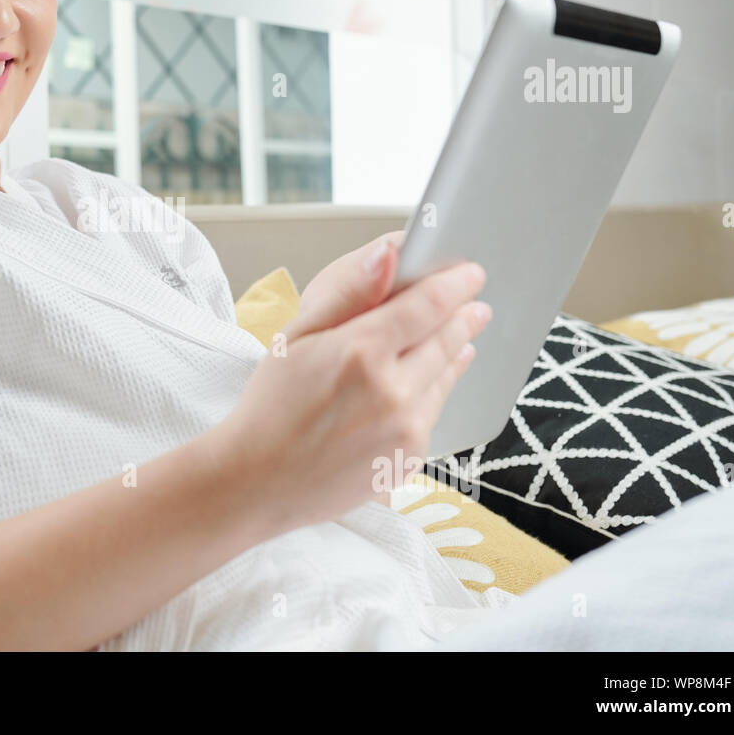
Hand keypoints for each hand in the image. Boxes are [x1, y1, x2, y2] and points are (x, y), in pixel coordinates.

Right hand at [208, 231, 490, 535]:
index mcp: (361, 352)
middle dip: (463, 317)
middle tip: (474, 304)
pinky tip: (422, 384)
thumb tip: (388, 253)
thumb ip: (349, 292)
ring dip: (453, 353)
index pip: (428, 304)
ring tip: (457, 339)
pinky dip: (433, 392)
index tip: (469, 273)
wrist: (259, 481)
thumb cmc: (271, 404)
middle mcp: (392, 392)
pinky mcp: (410, 456)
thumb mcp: (296, 335)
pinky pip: (433, 413)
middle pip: (446, 339)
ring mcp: (405, 428)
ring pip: (445, 377)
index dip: (455, 284)